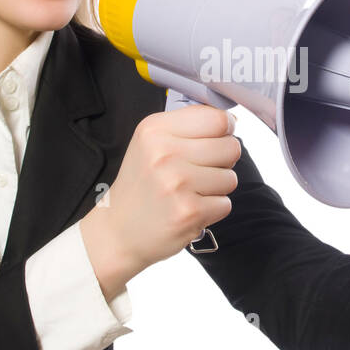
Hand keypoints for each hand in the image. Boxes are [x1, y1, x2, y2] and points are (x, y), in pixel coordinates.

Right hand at [79, 104, 240, 297]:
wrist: (118, 231)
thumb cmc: (142, 185)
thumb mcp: (151, 143)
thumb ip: (188, 126)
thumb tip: (232, 120)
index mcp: (154, 129)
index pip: (218, 118)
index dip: (225, 130)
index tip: (215, 140)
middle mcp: (164, 153)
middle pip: (231, 147)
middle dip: (222, 162)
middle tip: (198, 172)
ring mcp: (177, 183)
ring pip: (230, 177)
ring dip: (216, 188)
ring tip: (190, 192)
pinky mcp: (189, 211)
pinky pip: (225, 204)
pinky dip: (212, 210)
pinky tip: (188, 209)